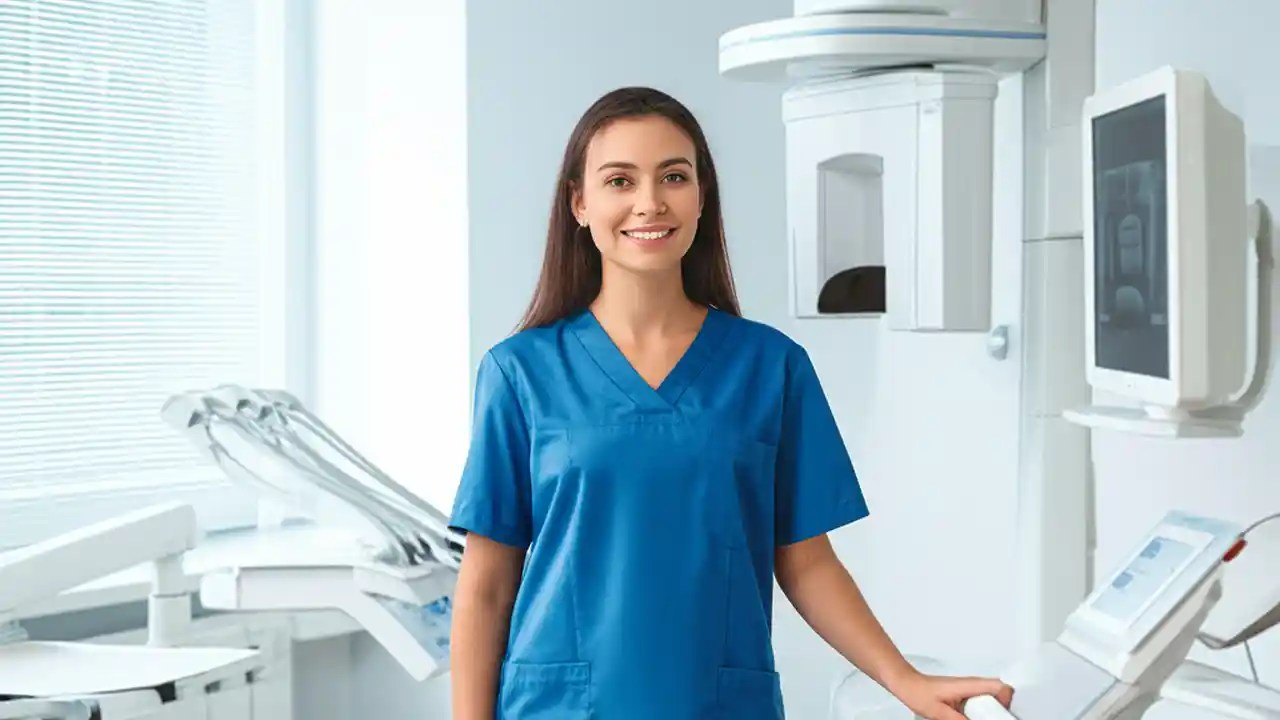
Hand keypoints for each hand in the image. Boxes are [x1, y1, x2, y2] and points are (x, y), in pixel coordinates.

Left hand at [888, 671, 1013, 719]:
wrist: (907, 684)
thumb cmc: (919, 692)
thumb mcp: (940, 713)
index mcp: (970, 685)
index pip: (1001, 688)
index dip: (1008, 702)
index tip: (1004, 715)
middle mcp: (973, 685)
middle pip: (1000, 695)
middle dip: (1001, 710)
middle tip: (995, 718)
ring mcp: (970, 689)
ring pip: (992, 700)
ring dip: (992, 712)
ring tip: (985, 717)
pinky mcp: (966, 695)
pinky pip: (982, 703)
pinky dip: (982, 713)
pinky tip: (974, 717)